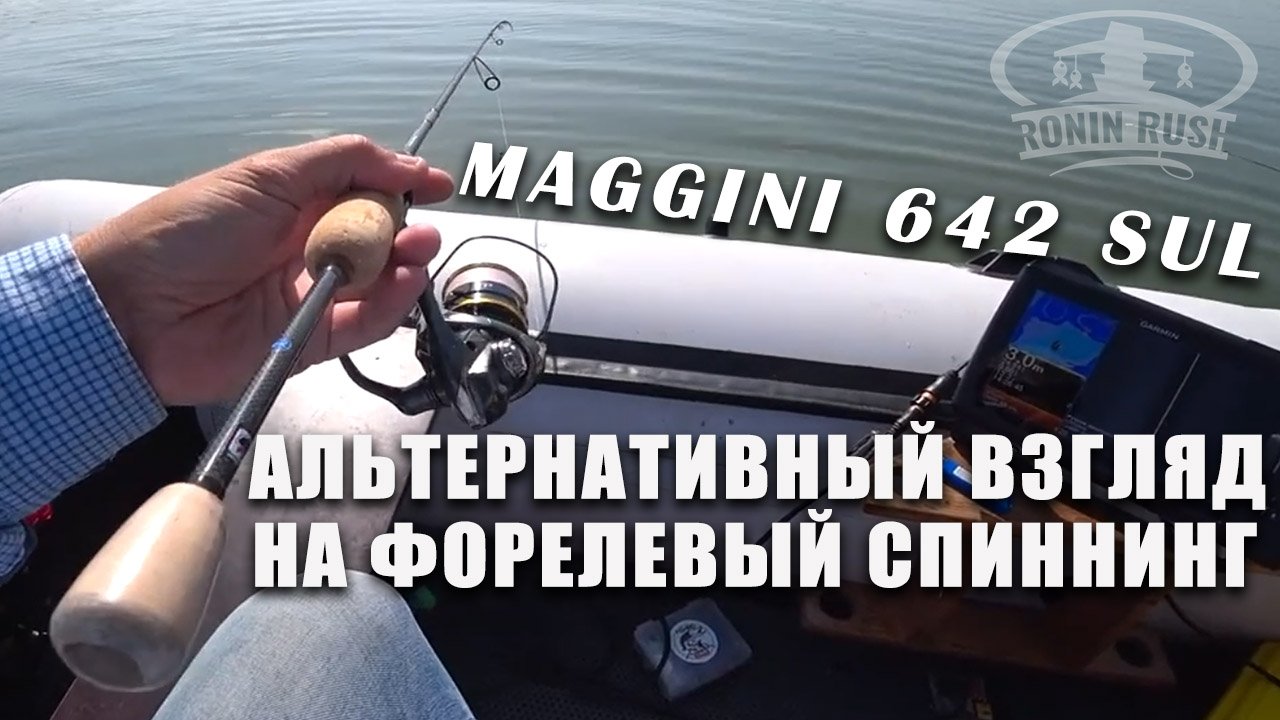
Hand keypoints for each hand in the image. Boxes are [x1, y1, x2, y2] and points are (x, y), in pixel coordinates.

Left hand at [73, 134, 453, 405]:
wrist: (134, 310)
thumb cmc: (186, 231)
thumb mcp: (265, 175)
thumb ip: (339, 162)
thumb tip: (402, 162)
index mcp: (294, 203)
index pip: (363, 190)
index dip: (401, 186)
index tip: (436, 185)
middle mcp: (308, 247)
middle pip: (379, 238)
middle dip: (407, 229)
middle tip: (418, 228)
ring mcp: (312, 295)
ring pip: (380, 282)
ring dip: (406, 265)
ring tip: (414, 251)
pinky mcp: (313, 342)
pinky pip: (366, 323)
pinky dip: (391, 304)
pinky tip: (402, 282)